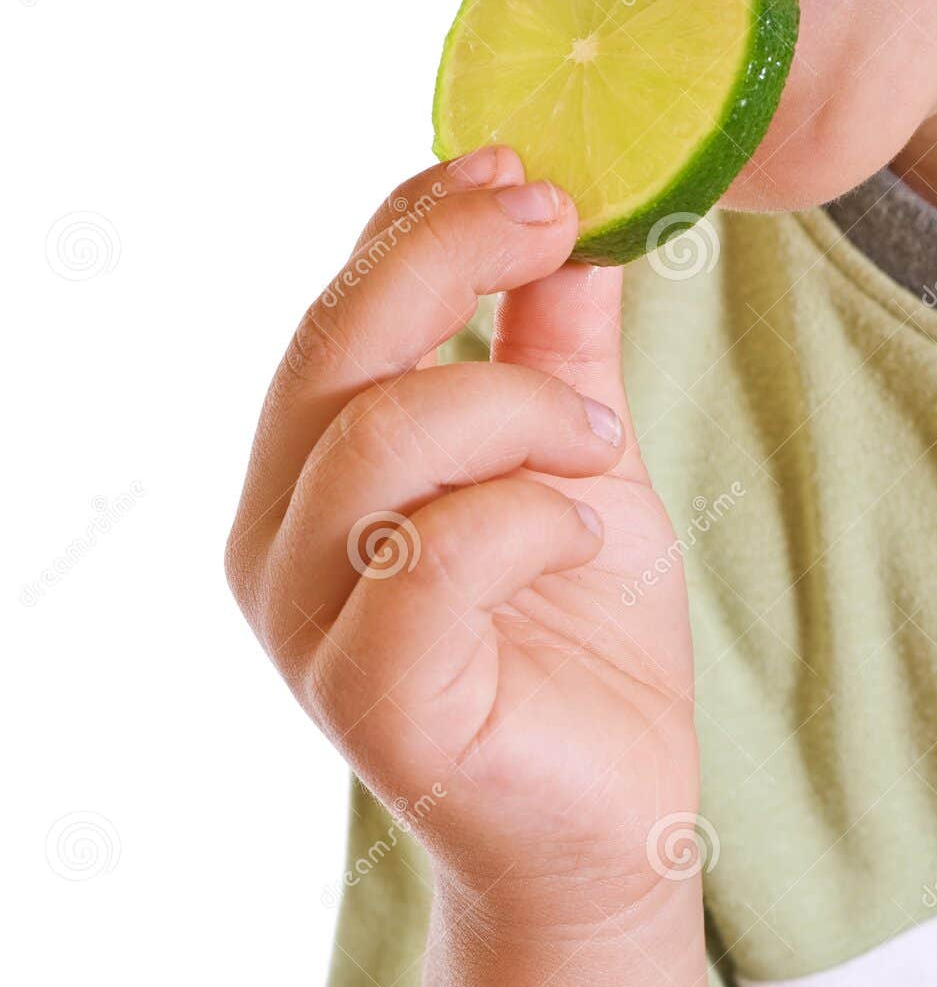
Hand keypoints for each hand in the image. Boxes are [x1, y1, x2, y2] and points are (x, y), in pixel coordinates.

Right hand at [226, 147, 699, 932]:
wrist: (608, 821)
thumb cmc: (579, 644)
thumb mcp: (577, 465)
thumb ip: (557, 353)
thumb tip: (570, 228)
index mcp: (309, 479)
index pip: (332, 316)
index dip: (411, 224)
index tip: (514, 165)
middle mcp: (279, 544)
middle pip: (333, 352)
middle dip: (447, 258)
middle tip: (551, 220)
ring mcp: (309, 626)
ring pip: (383, 438)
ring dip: (518, 409)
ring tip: (596, 443)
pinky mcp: (371, 700)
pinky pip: (437, 554)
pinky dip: (532, 515)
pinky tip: (585, 533)